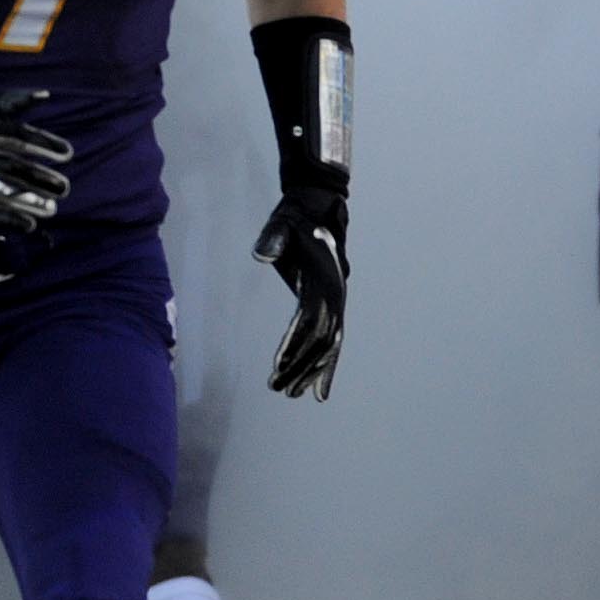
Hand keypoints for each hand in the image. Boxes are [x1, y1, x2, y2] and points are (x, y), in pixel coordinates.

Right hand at [0, 91, 70, 232]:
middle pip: (9, 167)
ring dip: (26, 202)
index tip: (68, 154)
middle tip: (65, 187)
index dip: (43, 144)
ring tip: (53, 208)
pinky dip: (5, 219)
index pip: (15, 136)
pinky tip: (29, 225)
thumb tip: (46, 95)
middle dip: (39, 178)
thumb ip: (12, 103)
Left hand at [253, 178, 348, 399]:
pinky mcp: (330, 302)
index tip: (279, 367)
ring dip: (312, 370)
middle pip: (322, 340)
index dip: (295, 345)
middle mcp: (336, 294)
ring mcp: (336, 300)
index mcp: (325, 280)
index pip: (310, 320)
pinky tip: (316, 386)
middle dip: (301, 366)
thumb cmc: (298, 216)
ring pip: (330, 344)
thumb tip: (262, 254)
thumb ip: (273, 238)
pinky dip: (326, 363)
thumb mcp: (282, 223)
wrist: (319, 205)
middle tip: (278, 390)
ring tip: (292, 395)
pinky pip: (332, 338)